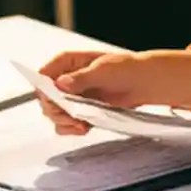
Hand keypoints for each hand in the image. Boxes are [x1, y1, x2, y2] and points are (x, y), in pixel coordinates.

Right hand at [36, 49, 190, 134]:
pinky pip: (67, 121)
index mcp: (69, 62)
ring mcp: (74, 95)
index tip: (52, 101)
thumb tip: (61, 84)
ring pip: (55, 112)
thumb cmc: (128, 68)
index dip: (43, 88)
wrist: (147, 82)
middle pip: (46, 97)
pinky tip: (84, 128)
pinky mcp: (82, 109)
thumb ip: (82, 78)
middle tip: (72, 119)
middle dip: (56, 111)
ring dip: (64, 122)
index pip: (44, 74)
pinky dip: (72, 127)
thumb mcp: (106, 70)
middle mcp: (68, 78)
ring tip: (80, 126)